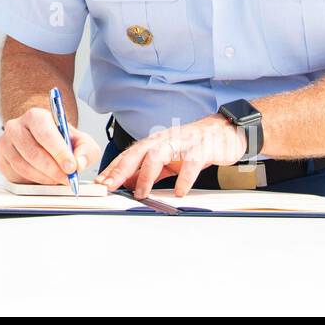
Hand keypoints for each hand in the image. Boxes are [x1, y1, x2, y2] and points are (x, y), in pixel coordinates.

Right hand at [0, 108, 100, 184]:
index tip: (71, 167)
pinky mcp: (1, 161)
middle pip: (32, 152)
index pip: (45, 133)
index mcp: (35, 116)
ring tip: (57, 179)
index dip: (59, 152)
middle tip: (67, 178)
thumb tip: (79, 163)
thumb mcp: (81, 141)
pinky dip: (33, 181)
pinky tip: (44, 178)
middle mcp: (16, 127)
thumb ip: (86, 150)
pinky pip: (17, 176)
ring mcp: (5, 144)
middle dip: (53, 169)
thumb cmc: (60, 139)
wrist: (42, 141)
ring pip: (23, 166)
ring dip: (44, 178)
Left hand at [95, 115, 246, 197]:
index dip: (113, 168)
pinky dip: (184, 178)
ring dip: (147, 175)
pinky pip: (190, 163)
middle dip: (121, 169)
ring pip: (159, 154)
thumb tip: (129, 183)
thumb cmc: (194, 144)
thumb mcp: (169, 158)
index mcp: (155, 143)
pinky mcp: (201, 148)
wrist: (224, 131)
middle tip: (110, 186)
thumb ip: (150, 171)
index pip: (129, 155)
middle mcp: (165, 140)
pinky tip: (179, 192)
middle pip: (138, 152)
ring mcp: (182, 143)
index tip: (101, 183)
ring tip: (141, 193)